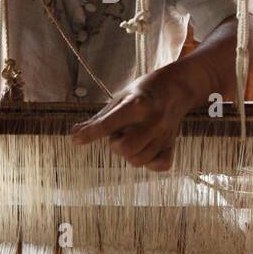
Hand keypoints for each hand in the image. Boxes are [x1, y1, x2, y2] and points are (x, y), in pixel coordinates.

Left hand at [70, 65, 196, 170]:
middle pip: (125, 149)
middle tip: (119, 133)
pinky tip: (145, 149)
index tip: (76, 140)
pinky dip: (150, 162)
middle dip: (116, 145)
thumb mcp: (120, 97)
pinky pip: (159, 165)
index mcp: (137, 105)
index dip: (90, 134)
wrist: (177, 87)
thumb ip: (100, 118)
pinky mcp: (172, 144)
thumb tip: (75, 134)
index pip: (108, 125)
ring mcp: (164, 135)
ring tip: (133, 137)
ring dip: (130, 153)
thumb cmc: (144, 91)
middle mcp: (152, 122)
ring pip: (139, 160)